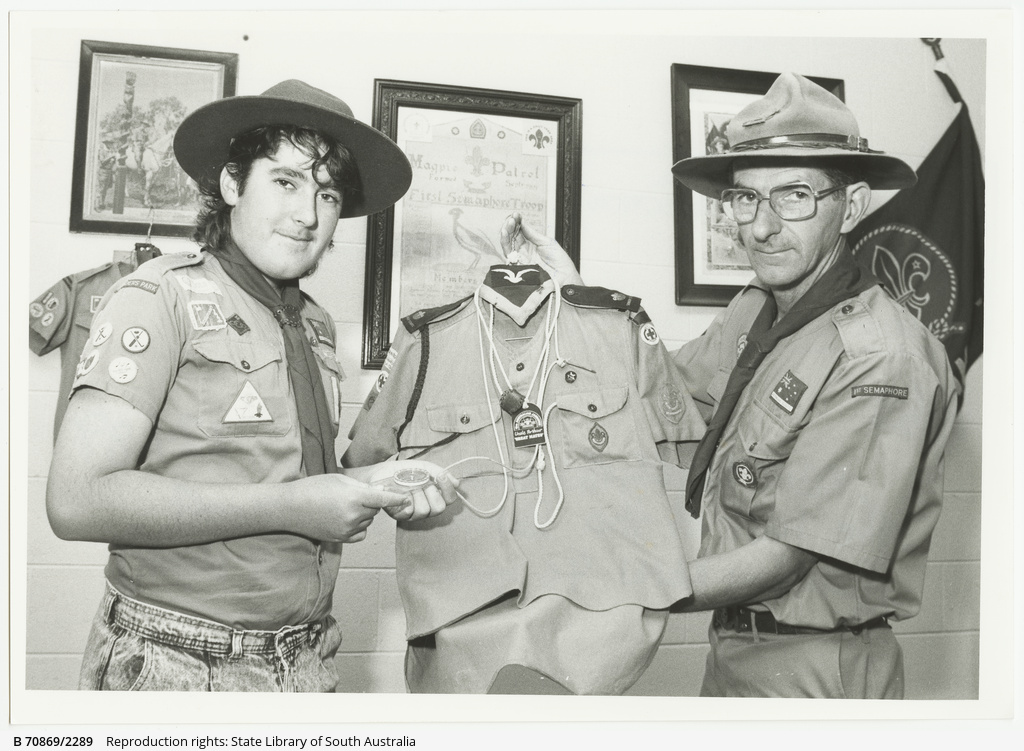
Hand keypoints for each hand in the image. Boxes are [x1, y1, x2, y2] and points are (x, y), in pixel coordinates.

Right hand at [289, 472, 407, 542]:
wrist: (290, 507)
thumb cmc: (312, 488)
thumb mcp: (339, 480)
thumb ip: (361, 487)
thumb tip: (378, 493)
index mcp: (355, 498)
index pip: (384, 500)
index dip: (397, 499)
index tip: (407, 499)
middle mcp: (354, 516)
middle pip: (375, 510)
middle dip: (370, 503)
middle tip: (353, 495)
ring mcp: (347, 529)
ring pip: (367, 522)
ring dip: (363, 515)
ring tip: (342, 506)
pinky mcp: (340, 539)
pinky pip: (360, 534)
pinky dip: (358, 527)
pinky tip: (345, 519)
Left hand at [367, 459, 460, 521]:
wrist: (381, 472)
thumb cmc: (403, 470)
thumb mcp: (423, 467)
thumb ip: (440, 473)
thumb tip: (457, 483)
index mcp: (435, 494)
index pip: (450, 499)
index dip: (448, 489)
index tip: (440, 477)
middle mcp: (427, 506)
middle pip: (439, 508)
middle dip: (431, 492)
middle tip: (421, 482)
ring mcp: (414, 513)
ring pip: (424, 511)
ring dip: (416, 495)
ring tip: (408, 487)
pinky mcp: (401, 516)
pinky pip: (409, 512)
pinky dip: (405, 500)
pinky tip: (400, 493)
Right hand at [499, 212, 583, 285]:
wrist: (563, 277)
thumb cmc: (559, 262)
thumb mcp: (547, 242)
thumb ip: (532, 234)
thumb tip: (522, 223)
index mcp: (531, 246)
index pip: (519, 232)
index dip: (517, 223)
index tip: (516, 215)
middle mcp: (523, 252)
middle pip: (512, 237)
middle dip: (510, 226)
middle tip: (512, 218)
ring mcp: (520, 259)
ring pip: (507, 244)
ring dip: (506, 232)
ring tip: (508, 222)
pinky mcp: (517, 266)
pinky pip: (508, 253)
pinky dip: (505, 242)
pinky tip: (505, 232)